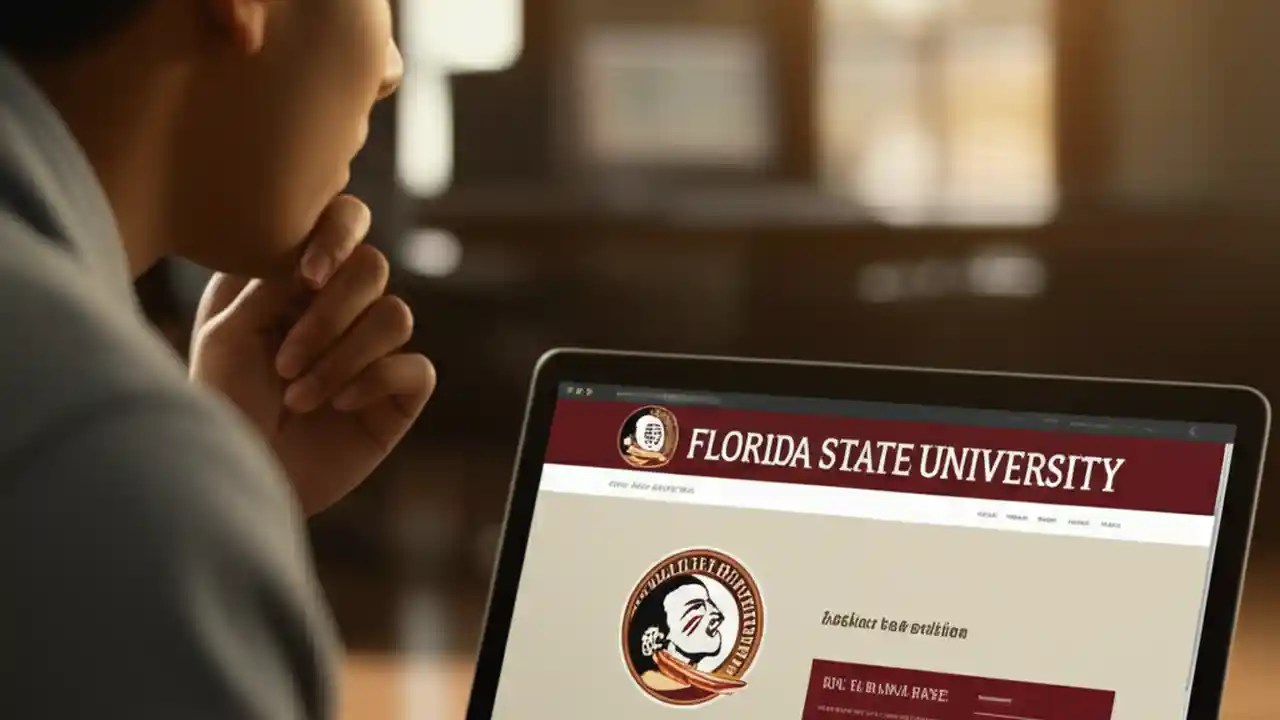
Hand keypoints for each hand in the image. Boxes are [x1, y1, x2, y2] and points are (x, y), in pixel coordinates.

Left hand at [190, 195, 435, 514]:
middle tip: (285, 361)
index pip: (345, 220)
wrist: (238, 473)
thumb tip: (321, 259)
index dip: (338, 233)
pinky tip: (338, 407)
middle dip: (330, 315)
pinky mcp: (399, 394)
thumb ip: (271, 280)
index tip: (307, 275)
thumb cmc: (222, 400)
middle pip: (374, 267)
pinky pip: (415, 366)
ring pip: (396, 316)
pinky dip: (374, 382)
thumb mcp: (228, 332)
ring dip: (342, 358)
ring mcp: (375, 349)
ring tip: (298, 397)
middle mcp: (343, 306)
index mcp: (301, 277)